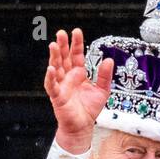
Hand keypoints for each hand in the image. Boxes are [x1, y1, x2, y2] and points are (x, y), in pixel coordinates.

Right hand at [43, 28, 113, 153]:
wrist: (82, 127)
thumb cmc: (89, 109)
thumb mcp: (102, 90)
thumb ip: (104, 75)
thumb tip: (109, 60)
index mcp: (78, 74)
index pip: (76, 55)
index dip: (76, 44)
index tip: (76, 31)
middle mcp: (68, 77)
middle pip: (64, 58)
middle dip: (63, 45)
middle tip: (61, 33)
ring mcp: (61, 85)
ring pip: (56, 68)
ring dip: (54, 57)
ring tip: (54, 45)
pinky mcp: (57, 96)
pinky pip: (52, 86)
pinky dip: (50, 77)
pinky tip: (50, 68)